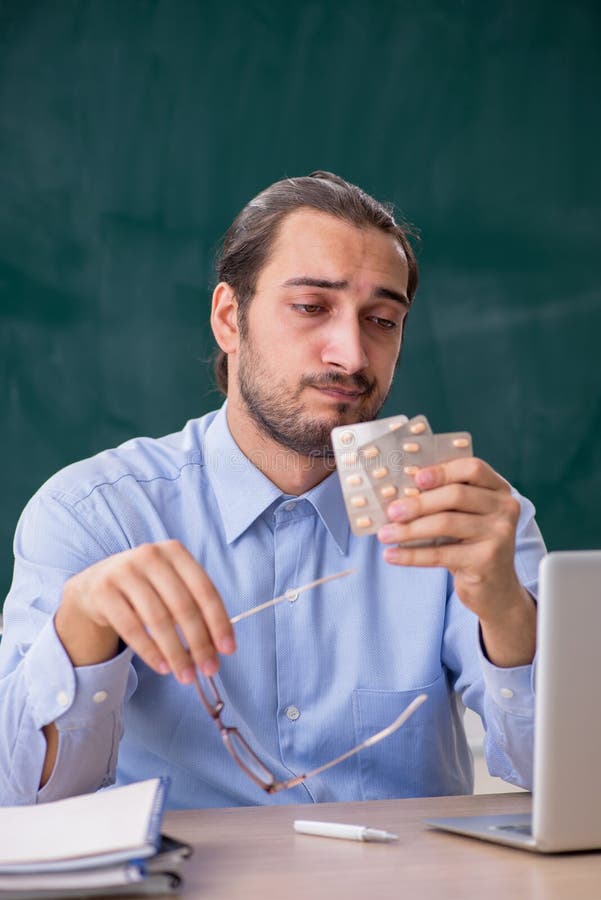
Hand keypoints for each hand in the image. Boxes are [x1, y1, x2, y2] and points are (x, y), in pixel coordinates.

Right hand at [55, 540, 235, 682]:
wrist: (97, 584)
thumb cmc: (147, 587)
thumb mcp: (172, 586)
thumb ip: (196, 608)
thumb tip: (219, 647)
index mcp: (175, 551)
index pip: (204, 589)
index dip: (218, 621)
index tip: (228, 649)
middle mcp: (150, 555)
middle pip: (182, 606)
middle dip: (199, 643)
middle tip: (209, 669)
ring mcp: (124, 571)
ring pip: (157, 620)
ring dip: (176, 653)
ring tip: (186, 675)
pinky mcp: (103, 591)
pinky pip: (132, 628)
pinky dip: (150, 651)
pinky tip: (163, 667)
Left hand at [376, 457, 535, 664]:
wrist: (496, 589)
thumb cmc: (469, 545)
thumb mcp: (462, 518)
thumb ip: (442, 501)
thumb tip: (398, 492)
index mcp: (498, 490)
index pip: (472, 468)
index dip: (443, 471)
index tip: (415, 478)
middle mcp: (505, 508)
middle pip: (456, 495)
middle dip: (418, 503)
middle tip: (391, 511)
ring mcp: (500, 534)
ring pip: (446, 523)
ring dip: (409, 529)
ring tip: (385, 534)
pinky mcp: (488, 560)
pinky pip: (441, 554)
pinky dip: (412, 555)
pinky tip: (392, 555)